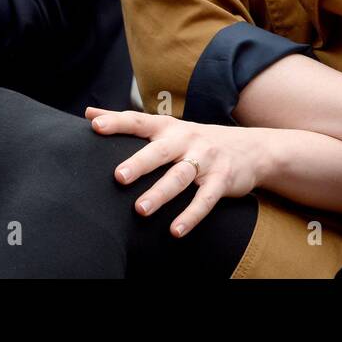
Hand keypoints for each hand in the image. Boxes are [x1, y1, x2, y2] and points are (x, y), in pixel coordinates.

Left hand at [86, 107, 275, 236]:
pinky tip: (176, 229)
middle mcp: (187, 140)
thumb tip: (89, 112)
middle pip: (160, 151)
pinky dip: (191, 215)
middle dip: (140, 162)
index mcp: (170, 128)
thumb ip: (130, 122)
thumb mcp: (168, 127)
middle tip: (119, 176)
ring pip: (181, 176)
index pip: (140, 121)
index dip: (117, 122)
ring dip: (161, 193)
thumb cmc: (198, 141)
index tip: (94, 125)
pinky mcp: (222, 179)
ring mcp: (206, 159)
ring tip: (141, 210)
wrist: (253, 148)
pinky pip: (206, 198)